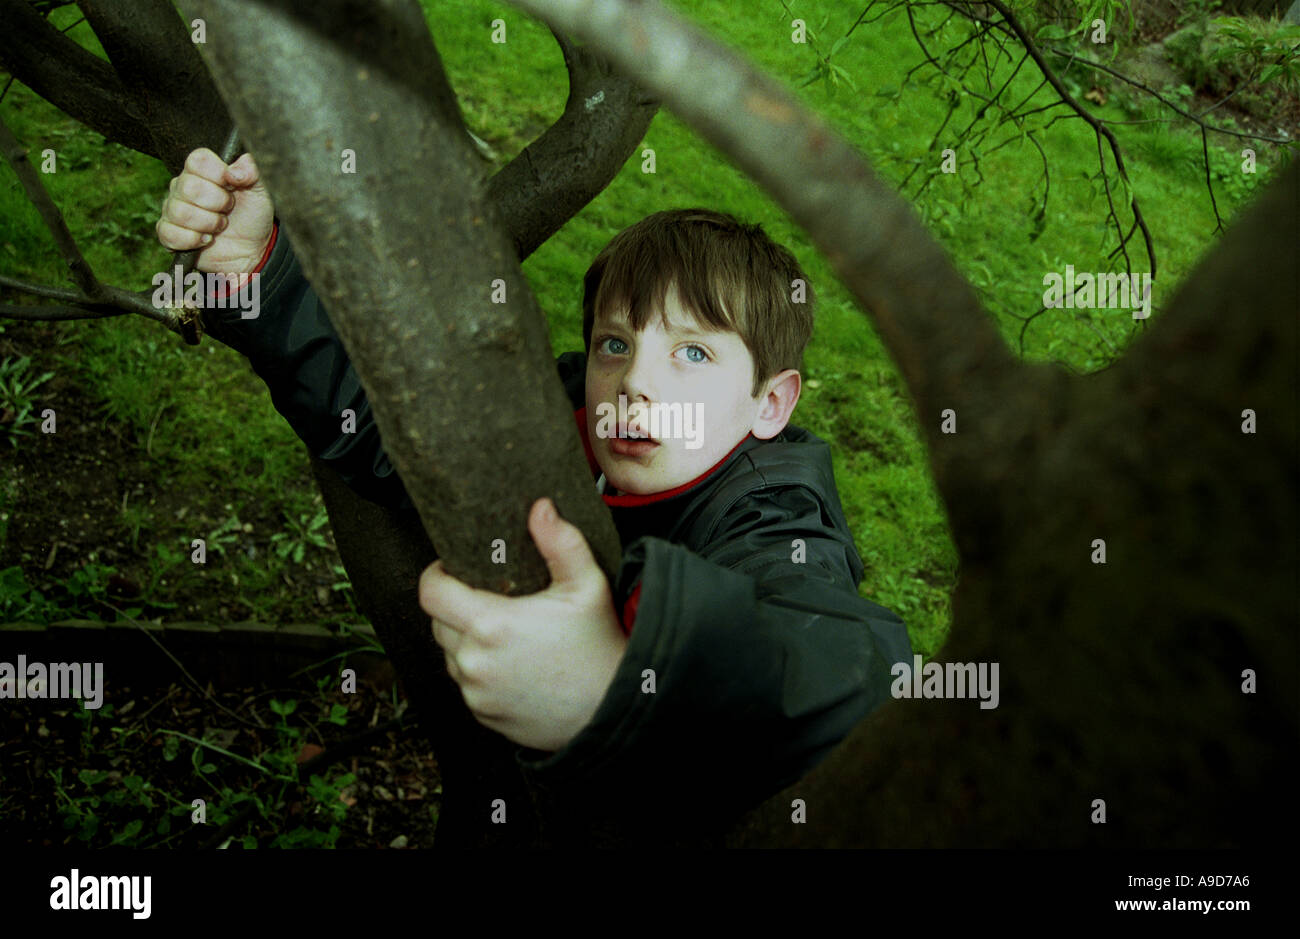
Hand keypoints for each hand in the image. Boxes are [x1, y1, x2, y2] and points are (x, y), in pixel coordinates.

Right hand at [156, 148, 274, 275]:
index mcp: (203, 171)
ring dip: (208, 224)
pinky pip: (170, 233)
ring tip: (219, 225)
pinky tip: (206, 239)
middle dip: (217, 203)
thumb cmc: (253, 217)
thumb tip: (234, 170)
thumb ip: (253, 171)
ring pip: (180, 212)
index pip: (197, 160)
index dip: (218, 175)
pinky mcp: (169, 233)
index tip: (232, 186)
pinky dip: (193, 240)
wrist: (252, 250)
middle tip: (228, 210)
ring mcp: (173, 209)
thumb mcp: (262, 191)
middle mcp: (183, 186)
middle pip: (188, 187)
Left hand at [419, 498, 628, 751]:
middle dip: (456, 606)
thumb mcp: (588, 586)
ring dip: (467, 641)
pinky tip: (513, 664)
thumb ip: (561, 542)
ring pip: (452, 655)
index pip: (430, 593)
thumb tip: (540, 507)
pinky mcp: (483, 714)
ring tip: (504, 632)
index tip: (452, 569)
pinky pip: (468, 685)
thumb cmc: (599, 647)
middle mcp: (474, 662)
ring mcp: (476, 692)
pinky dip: (481, 672)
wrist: (612, 710)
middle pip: (439, 623)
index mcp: (490, 624)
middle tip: (490, 598)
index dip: (436, 575)